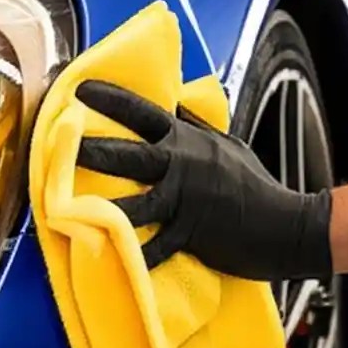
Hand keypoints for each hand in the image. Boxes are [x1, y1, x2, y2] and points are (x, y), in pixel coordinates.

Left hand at [74, 80, 332, 281]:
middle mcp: (183, 166)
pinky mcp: (191, 234)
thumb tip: (171, 101)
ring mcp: (186, 202)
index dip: (113, 99)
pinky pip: (156, 246)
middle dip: (94, 151)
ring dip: (102, 206)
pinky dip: (134, 256)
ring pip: (136, 203)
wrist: (286, 225)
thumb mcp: (225, 145)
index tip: (82, 88)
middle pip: (130, 156)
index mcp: (189, 141)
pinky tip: (108, 259)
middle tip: (61, 147)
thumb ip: (194, 126)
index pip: (145, 112)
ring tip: (68, 207)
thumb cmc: (252, 185)